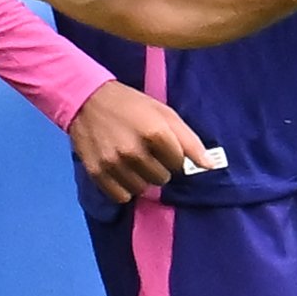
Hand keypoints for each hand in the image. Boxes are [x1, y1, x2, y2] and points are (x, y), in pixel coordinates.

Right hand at [66, 81, 216, 205]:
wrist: (86, 99)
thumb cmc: (131, 105)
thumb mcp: (164, 113)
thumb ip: (189, 140)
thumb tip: (210, 166)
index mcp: (154, 133)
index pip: (178, 163)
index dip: (172, 154)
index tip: (161, 144)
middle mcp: (134, 151)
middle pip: (162, 178)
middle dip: (157, 166)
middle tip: (145, 152)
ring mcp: (113, 164)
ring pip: (142, 189)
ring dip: (141, 178)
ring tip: (132, 162)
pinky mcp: (96, 173)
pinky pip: (121, 196)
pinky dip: (124, 187)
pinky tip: (120, 172)